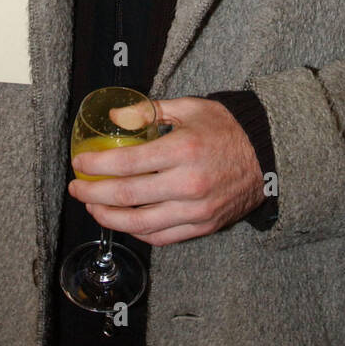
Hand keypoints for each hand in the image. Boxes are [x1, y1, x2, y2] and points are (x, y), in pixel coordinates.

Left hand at [69, 96, 265, 245]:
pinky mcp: (203, 226)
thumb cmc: (225, 128)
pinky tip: (124, 221)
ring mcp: (196, 210)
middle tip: (76, 189)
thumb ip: (148, 112)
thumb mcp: (188, 108)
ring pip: (140, 223)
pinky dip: (137, 231)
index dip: (96, 165)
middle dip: (93, 194)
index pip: (126, 163)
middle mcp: (188, 184)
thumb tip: (113, 117)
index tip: (79, 163)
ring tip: (93, 208)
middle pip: (127, 196)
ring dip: (109, 218)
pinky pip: (161, 237)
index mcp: (182, 149)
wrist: (268, 155)